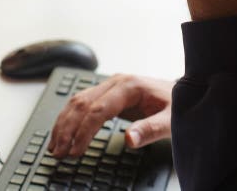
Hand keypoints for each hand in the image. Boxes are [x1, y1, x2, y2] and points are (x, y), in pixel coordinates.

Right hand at [48, 74, 172, 157]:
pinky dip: (69, 118)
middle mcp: (115, 82)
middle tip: (59, 153)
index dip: (84, 131)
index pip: (98, 109)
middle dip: (67, 129)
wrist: (181, 91)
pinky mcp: (107, 93)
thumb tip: (128, 140)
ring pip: (77, 101)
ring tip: (55, 146)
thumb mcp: (171, 119)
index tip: (75, 151)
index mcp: (129, 86)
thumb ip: (151, 129)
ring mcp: (109, 86)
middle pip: (82, 104)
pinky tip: (63, 133)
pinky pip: (82, 103)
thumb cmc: (177, 105)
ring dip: (64, 124)